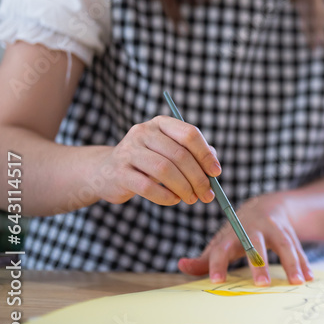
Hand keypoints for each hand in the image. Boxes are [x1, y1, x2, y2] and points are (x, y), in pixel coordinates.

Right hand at [95, 116, 219, 205]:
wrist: (107, 172)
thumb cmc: (148, 162)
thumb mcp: (170, 152)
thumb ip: (193, 156)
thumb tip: (214, 170)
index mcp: (160, 123)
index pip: (189, 134)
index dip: (205, 155)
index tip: (216, 173)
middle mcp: (143, 132)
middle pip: (179, 154)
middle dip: (197, 177)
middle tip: (207, 194)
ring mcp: (128, 151)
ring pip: (164, 170)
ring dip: (184, 188)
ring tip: (192, 199)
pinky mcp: (119, 172)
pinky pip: (148, 187)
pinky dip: (166, 196)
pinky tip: (174, 200)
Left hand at [177, 191, 312, 286]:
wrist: (268, 206)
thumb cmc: (239, 232)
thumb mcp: (221, 242)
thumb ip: (204, 259)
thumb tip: (181, 265)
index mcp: (232, 234)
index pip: (222, 249)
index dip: (218, 264)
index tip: (216, 281)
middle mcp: (254, 229)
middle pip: (255, 244)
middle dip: (259, 263)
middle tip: (261, 284)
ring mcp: (275, 229)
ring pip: (284, 245)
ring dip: (291, 263)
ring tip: (296, 282)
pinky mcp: (291, 233)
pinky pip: (299, 248)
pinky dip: (304, 263)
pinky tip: (309, 278)